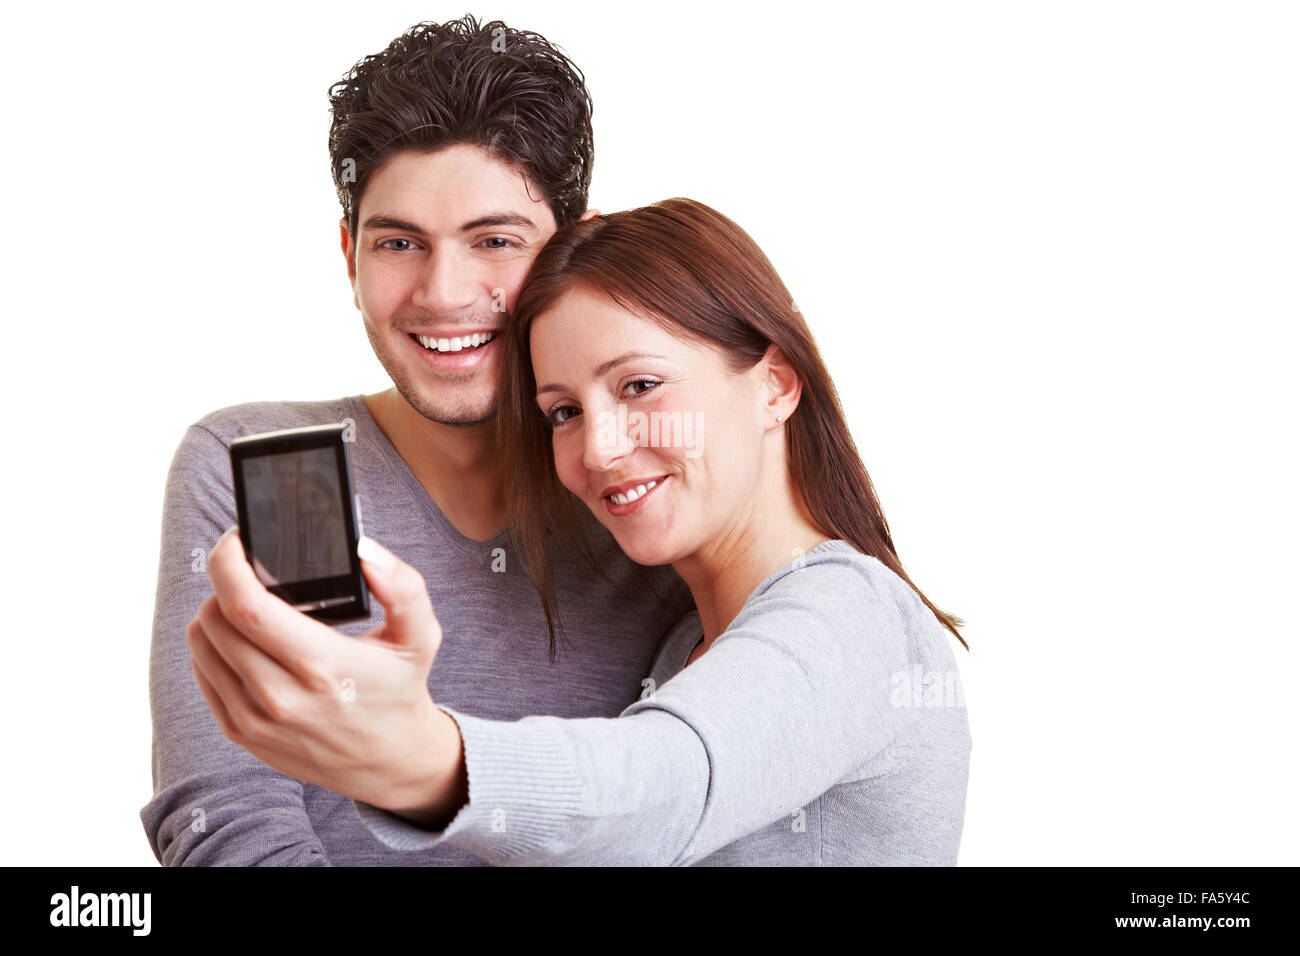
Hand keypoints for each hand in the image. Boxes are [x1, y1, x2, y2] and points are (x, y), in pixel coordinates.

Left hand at [186, 529, 467, 825]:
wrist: (391, 761)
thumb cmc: (400, 689)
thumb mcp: (419, 636)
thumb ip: (403, 587)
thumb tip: (365, 550)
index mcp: (321, 665)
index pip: (246, 606)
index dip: (228, 564)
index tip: (235, 541)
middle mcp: (280, 697)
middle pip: (214, 620)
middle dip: (224, 582)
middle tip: (250, 572)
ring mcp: (254, 719)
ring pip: (200, 644)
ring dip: (214, 613)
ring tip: (247, 606)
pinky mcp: (240, 732)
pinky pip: (202, 672)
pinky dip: (213, 646)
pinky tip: (244, 640)